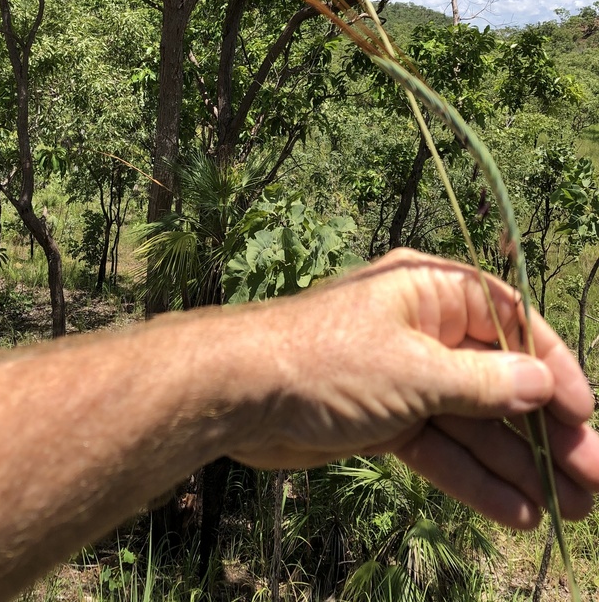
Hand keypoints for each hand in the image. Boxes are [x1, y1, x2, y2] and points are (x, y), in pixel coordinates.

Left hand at [229, 249, 598, 527]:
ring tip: (571, 509)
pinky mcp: (384, 419)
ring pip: (473, 422)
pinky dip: (472, 478)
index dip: (552, 366)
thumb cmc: (330, 361)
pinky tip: (517, 512)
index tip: (584, 414)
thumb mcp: (416, 371)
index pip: (510, 322)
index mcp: (430, 292)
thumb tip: (542, 387)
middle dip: (544, 430)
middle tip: (594, 479)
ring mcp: (403, 377)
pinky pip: (440, 448)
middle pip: (498, 380)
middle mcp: (423, 330)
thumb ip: (484, 385)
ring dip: (518, 464)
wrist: (241, 394)